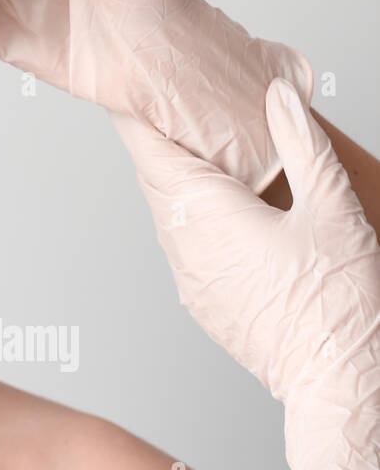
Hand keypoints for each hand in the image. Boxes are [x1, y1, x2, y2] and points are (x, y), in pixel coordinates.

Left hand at [109, 78, 379, 469]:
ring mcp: (187, 276)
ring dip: (175, 179)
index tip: (132, 86)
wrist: (335, 382)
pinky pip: (182, 245)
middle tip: (164, 106)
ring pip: (166, 212)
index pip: (151, 149)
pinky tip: (220, 207)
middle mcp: (182, 244)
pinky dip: (189, 216)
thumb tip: (278, 96)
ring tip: (196, 148)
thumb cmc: (337, 304)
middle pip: (154, 177)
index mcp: (205, 213)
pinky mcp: (200, 302)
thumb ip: (302, 145)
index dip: (138, 115)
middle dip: (157, 140)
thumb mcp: (333, 210)